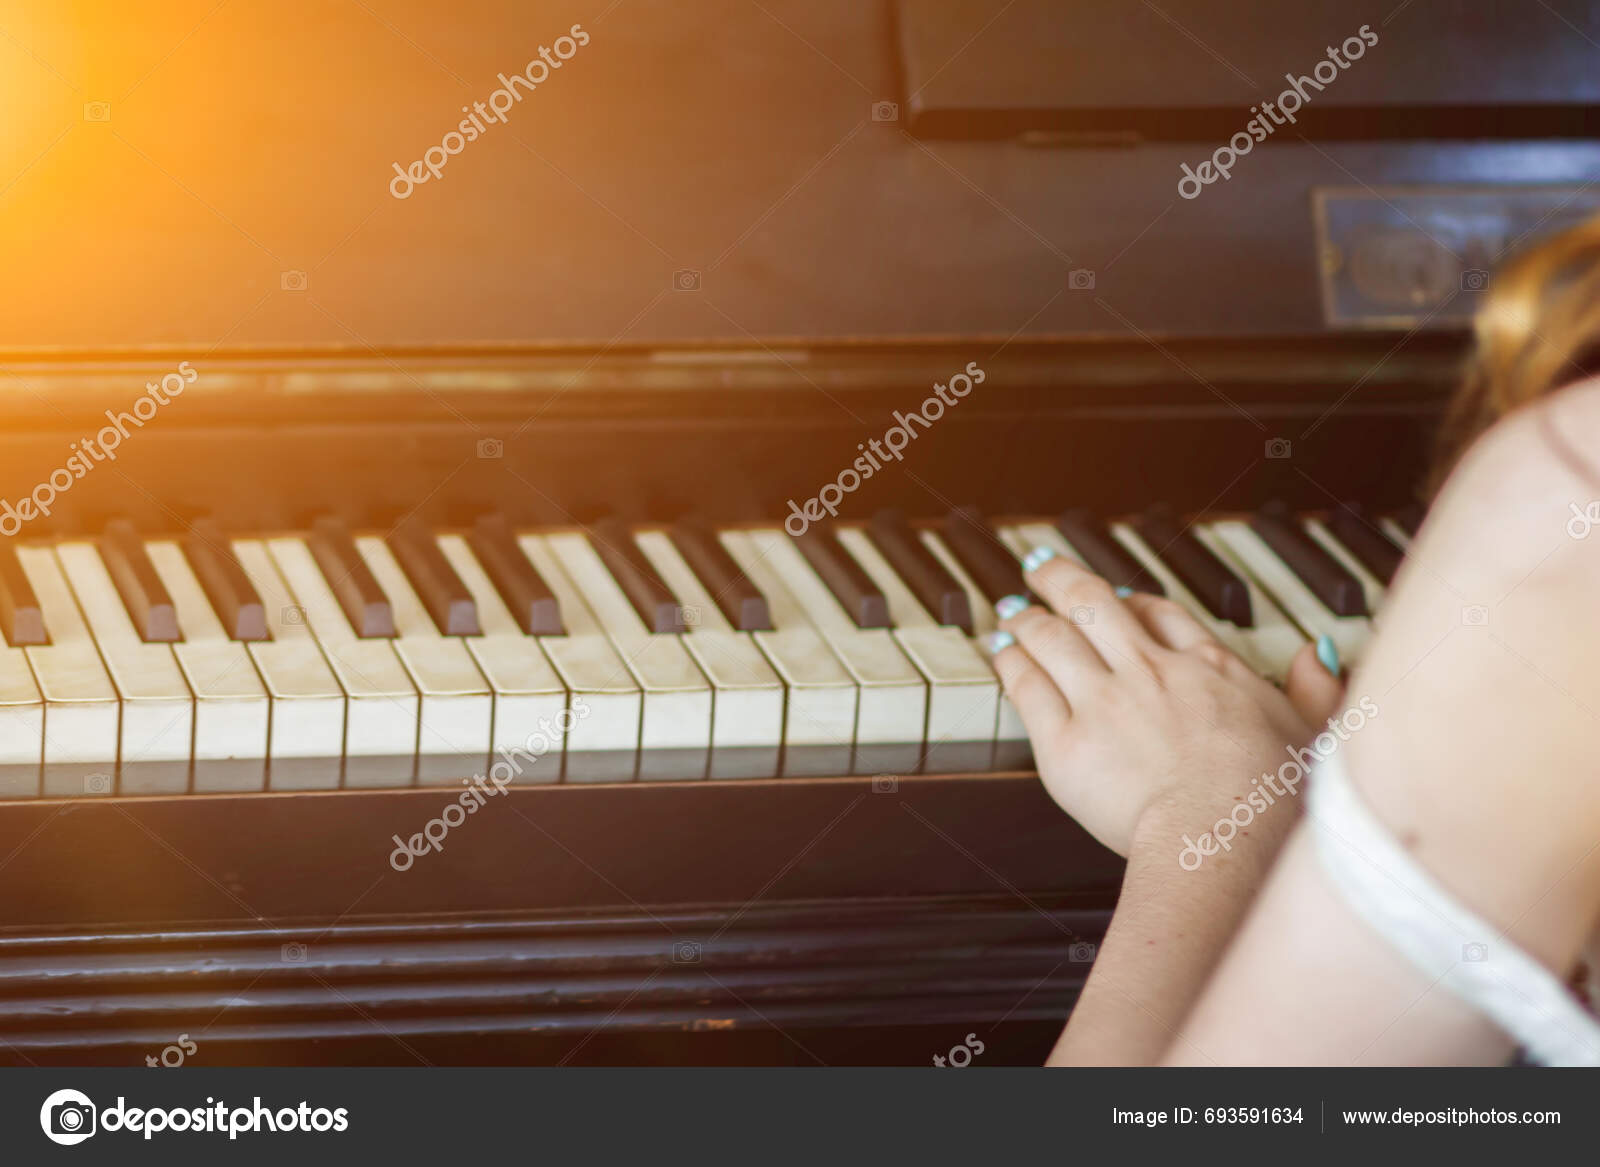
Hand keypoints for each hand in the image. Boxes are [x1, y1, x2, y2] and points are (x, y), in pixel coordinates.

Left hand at [989, 550, 1341, 856]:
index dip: (1132, 601)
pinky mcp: (1065, 742)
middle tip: (1040, 567)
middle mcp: (1150, 673)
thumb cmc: (1272, 802)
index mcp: (1208, 669)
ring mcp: (1104, 702)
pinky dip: (1011, 661)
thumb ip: (1314, 690)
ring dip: (1028, 618)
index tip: (1119, 598)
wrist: (1222, 839)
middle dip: (1061, 579)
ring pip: (1052, 638)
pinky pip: (1028, 686)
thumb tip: (1319, 654)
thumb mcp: (1314, 735)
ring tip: (1012, 610)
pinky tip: (1002, 651)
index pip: (1160, 615)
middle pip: (1094, 605)